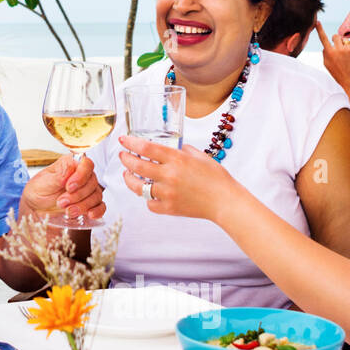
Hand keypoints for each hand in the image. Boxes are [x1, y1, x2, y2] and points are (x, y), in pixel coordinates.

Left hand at [19, 153, 104, 219]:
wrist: (36, 207)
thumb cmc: (39, 190)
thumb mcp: (44, 182)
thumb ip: (58, 176)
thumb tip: (72, 167)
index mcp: (71, 164)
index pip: (86, 164)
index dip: (81, 175)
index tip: (69, 187)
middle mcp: (82, 176)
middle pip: (92, 182)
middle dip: (77, 195)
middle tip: (61, 202)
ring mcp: (87, 190)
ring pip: (96, 195)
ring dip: (83, 205)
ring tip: (67, 211)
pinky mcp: (90, 204)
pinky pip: (101, 206)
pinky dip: (97, 211)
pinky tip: (90, 215)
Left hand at [117, 134, 236, 220]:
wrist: (226, 201)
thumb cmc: (216, 178)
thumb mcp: (200, 156)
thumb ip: (183, 150)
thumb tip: (171, 147)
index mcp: (177, 159)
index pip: (146, 148)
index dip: (131, 143)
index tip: (123, 140)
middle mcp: (169, 175)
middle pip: (137, 166)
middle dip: (125, 159)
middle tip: (123, 156)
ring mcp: (167, 193)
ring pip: (138, 187)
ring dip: (129, 179)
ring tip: (128, 174)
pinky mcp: (169, 208)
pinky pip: (149, 203)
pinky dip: (147, 198)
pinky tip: (147, 192)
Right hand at [315, 20, 349, 91]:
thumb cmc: (337, 72)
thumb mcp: (326, 64)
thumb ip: (325, 53)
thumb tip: (326, 45)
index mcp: (329, 53)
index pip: (323, 38)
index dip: (319, 30)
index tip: (317, 22)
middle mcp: (338, 50)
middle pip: (335, 36)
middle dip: (335, 39)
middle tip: (336, 45)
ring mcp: (346, 49)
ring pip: (343, 39)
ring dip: (342, 43)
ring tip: (343, 53)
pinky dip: (348, 47)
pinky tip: (349, 55)